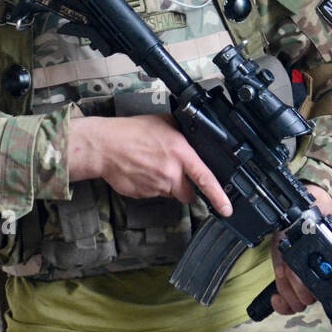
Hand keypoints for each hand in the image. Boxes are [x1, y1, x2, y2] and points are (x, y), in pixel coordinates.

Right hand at [66, 114, 231, 215]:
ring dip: (165, 184)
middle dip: (184, 187)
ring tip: (150, 166)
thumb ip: (182, 133)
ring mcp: (156, 186)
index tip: (227, 208)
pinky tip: (141, 171)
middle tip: (171, 171)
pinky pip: (153, 194)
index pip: (206, 179)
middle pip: (187, 193)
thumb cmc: (131, 132)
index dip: (219, 196)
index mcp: (180, 154)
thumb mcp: (164, 123)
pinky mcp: (143, 195)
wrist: (105, 146)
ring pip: (169, 193)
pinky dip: (149, 186)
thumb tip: (194, 136)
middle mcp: (171, 173)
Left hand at [269, 183, 331, 315]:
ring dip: (288, 291)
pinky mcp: (290, 285)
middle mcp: (322, 280)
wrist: (300, 214)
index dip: (320, 287)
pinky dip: (281, 305)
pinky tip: (276, 297)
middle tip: (291, 266)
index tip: (308, 276)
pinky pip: (288, 305)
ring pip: (299, 303)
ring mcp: (305, 284)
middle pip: (311, 297)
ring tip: (284, 271)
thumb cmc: (321, 219)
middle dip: (298, 284)